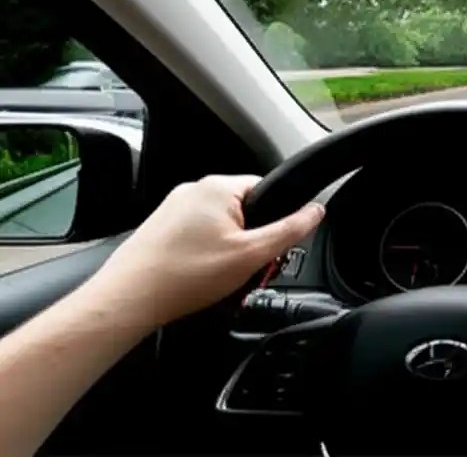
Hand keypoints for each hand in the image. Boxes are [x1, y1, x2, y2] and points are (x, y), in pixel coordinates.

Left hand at [89, 175, 324, 327]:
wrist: (129, 300)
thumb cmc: (184, 276)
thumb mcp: (252, 255)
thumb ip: (290, 230)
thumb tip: (316, 211)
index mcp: (217, 187)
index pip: (267, 190)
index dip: (276, 221)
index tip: (269, 248)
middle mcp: (193, 191)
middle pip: (244, 211)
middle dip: (250, 241)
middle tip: (245, 270)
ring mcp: (173, 210)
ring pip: (221, 228)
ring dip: (228, 252)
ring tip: (219, 279)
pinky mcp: (160, 229)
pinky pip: (197, 237)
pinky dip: (205, 257)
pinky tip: (199, 279)